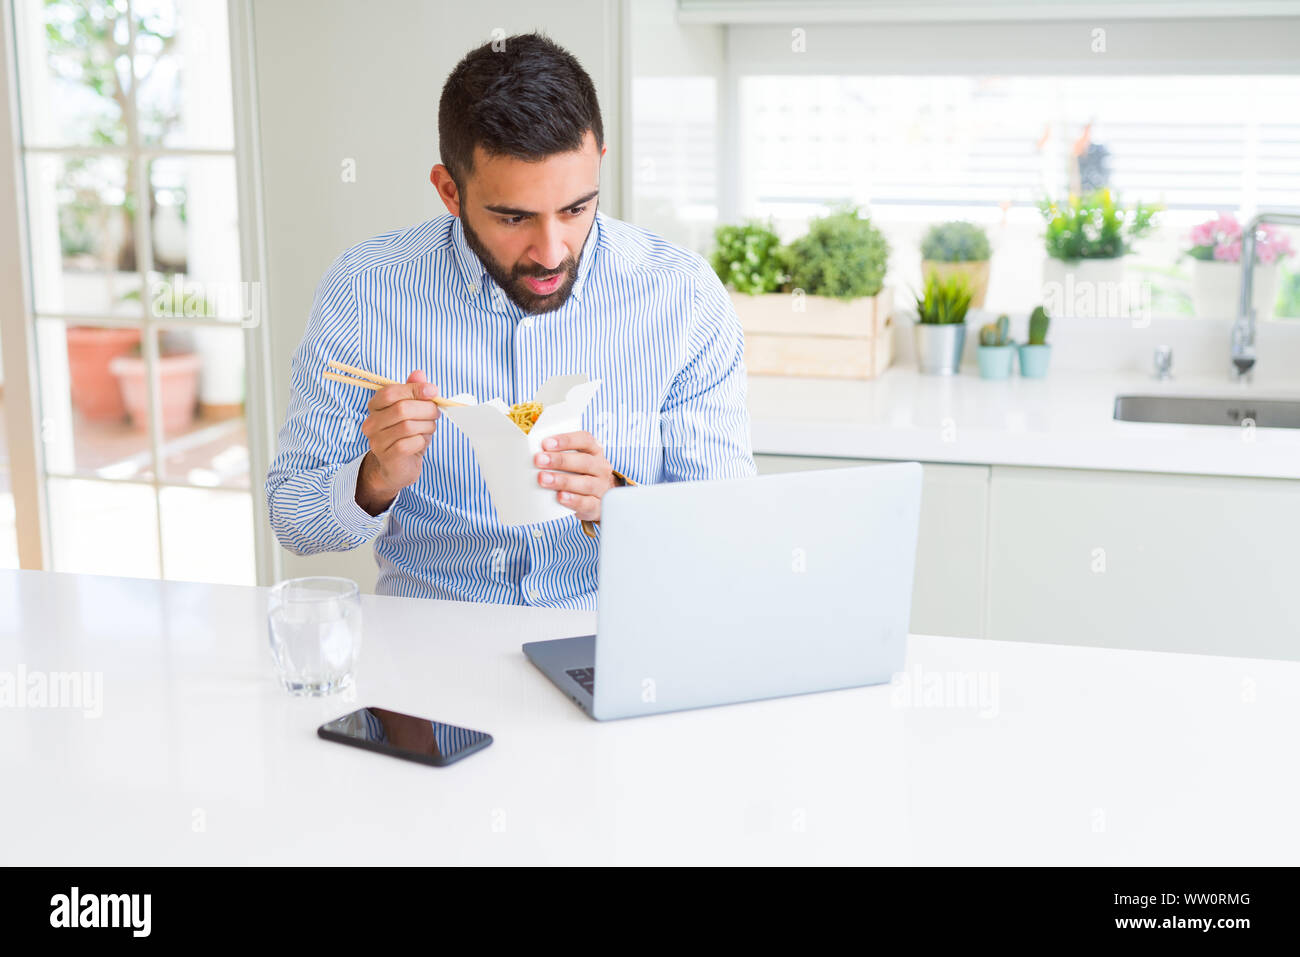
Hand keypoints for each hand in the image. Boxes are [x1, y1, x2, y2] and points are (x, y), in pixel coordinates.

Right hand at [356, 370, 440, 514]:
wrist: (399, 466)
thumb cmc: (408, 434)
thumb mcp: (413, 409)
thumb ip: (414, 390)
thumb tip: (419, 373)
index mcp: (375, 406)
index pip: (390, 392)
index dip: (414, 389)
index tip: (433, 392)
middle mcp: (371, 423)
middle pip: (401, 409)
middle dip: (426, 409)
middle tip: (436, 413)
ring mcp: (376, 441)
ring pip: (408, 426)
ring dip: (427, 426)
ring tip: (429, 428)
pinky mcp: (387, 456)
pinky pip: (410, 443)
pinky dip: (422, 440)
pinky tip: (422, 441)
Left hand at [534, 431, 614, 522]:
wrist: (601, 498)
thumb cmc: (581, 475)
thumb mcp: (575, 461)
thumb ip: (559, 455)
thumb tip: (535, 454)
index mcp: (594, 451)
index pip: (585, 440)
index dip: (566, 440)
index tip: (546, 443)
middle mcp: (601, 468)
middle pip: (584, 461)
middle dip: (560, 460)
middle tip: (539, 460)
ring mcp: (601, 487)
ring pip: (585, 483)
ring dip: (563, 480)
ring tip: (543, 479)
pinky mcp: (598, 506)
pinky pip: (588, 503)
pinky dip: (573, 500)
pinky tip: (560, 496)